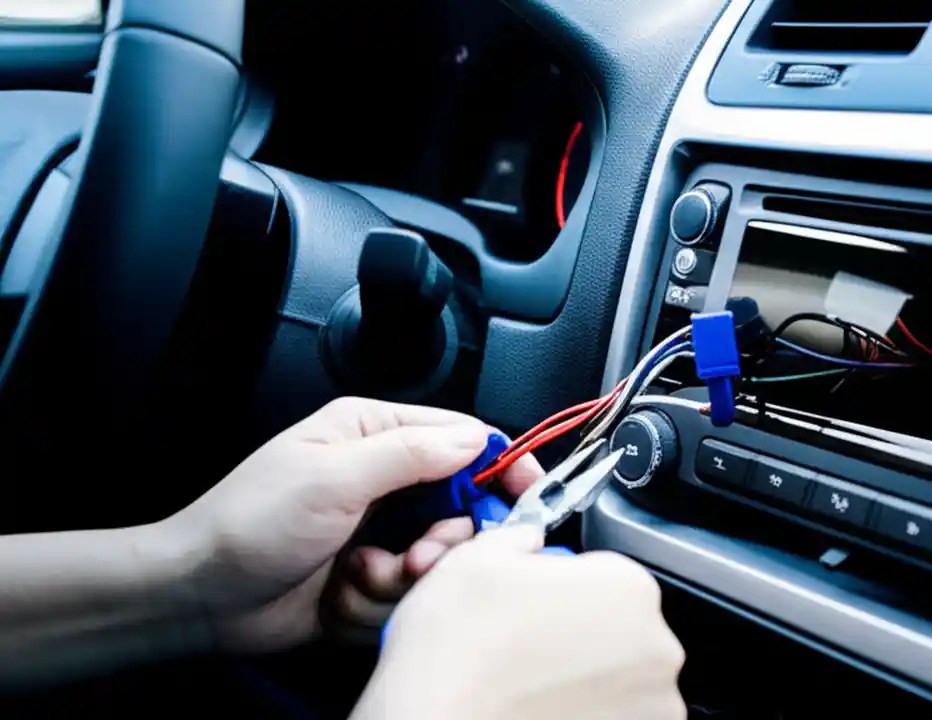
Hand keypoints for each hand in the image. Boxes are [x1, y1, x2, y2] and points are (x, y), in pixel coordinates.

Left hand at [167, 397, 540, 652]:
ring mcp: (379, 529)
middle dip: (441, 541)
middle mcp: (382, 477)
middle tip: (416, 557)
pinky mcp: (371, 576)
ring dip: (401, 577)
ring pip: (438, 558)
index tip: (526, 492)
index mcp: (373, 433)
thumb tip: (474, 438)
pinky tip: (340, 593)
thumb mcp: (333, 477)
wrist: (201, 597)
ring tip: (362, 575)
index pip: (461, 437)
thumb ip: (410, 454)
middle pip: (460, 506)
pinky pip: (408, 593)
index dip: (500, 465)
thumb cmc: (247, 523)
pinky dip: (376, 601)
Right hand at [352, 526, 685, 719]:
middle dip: (577, 629)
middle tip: (525, 642)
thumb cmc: (456, 658)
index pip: (603, 570)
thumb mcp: (474, 559)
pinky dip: (586, 710)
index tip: (534, 600)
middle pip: (617, 623)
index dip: (561, 583)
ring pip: (619, 675)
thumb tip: (527, 539)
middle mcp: (656, 648)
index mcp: (627, 588)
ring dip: (583, 673)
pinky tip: (541, 706)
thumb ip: (518, 536)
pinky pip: (615, 712)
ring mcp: (652, 703)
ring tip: (528, 680)